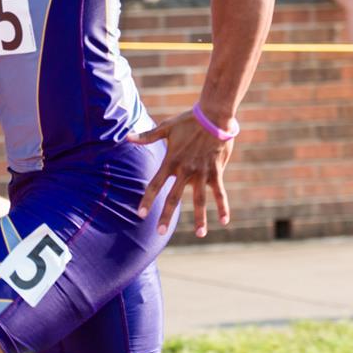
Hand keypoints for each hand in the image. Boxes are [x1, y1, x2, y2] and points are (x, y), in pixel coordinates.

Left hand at [127, 111, 233, 237]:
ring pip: (200, 200)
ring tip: (200, 235)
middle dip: (167, 216)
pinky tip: (225, 221)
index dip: (147, 199)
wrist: (214, 117)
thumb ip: (147, 136)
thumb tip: (127, 137)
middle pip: (174, 197)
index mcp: (172, 161)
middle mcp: (186, 170)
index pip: (155, 184)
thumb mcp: (166, 128)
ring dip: (200, 218)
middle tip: (160, 232)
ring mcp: (202, 173)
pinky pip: (220, 193)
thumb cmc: (189, 121)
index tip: (141, 214)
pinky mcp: (216, 172)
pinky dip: (223, 206)